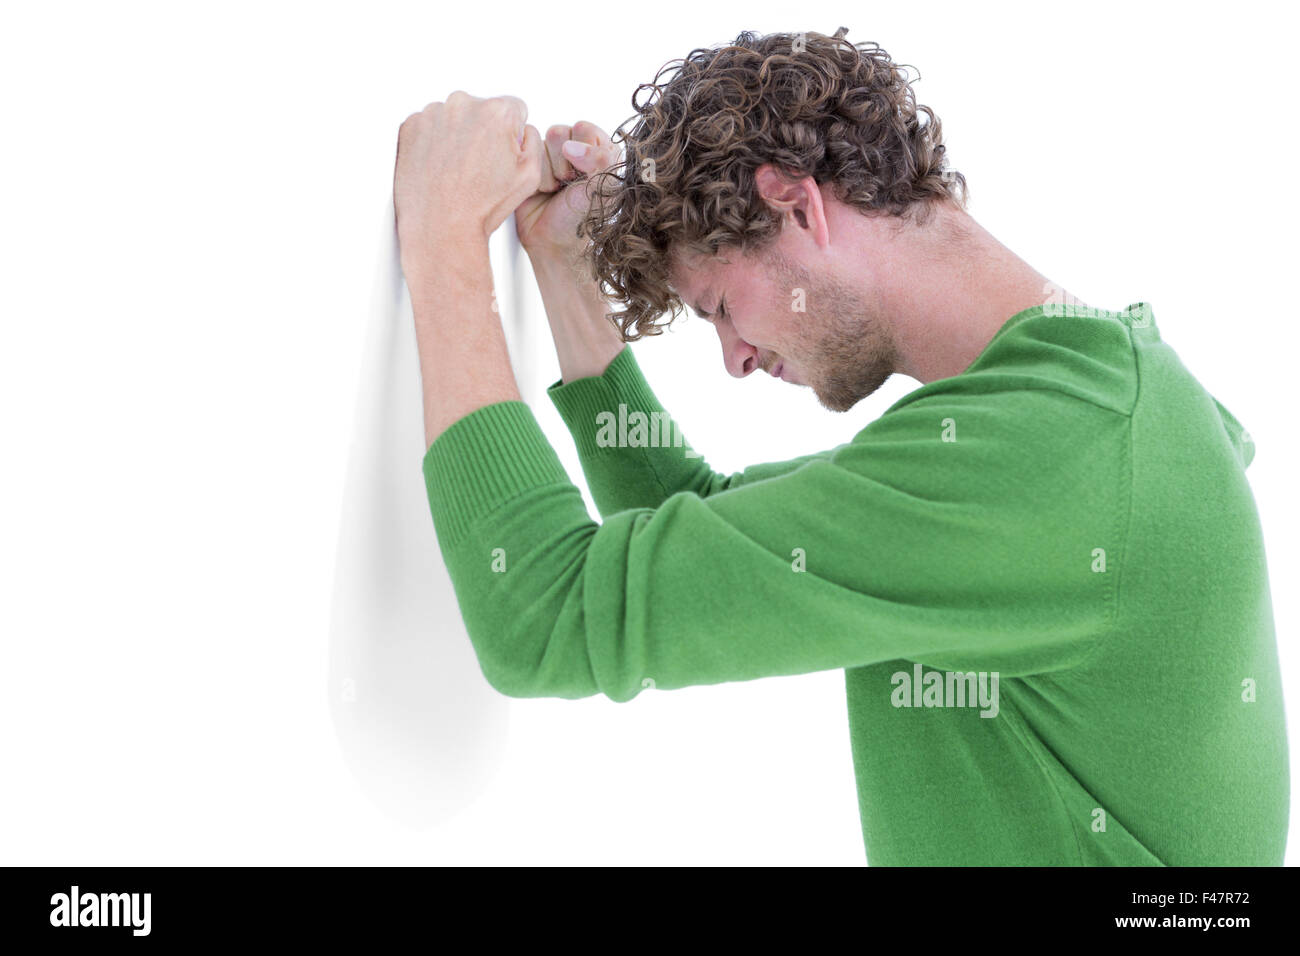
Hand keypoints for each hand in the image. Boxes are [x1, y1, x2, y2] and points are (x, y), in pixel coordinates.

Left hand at [394, 91, 544, 279]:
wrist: (440, 227)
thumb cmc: (481, 206)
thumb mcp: (530, 176)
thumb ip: (534, 140)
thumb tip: (523, 128)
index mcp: (497, 112)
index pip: (514, 108)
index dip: (511, 135)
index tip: (501, 154)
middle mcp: (463, 104)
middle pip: (482, 110)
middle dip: (484, 133)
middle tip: (479, 167)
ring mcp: (433, 113)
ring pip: (455, 118)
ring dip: (458, 137)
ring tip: (458, 170)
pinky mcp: (411, 126)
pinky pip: (429, 127)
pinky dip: (434, 142)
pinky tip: (441, 168)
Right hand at [514, 121, 620, 261]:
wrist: (554, 242)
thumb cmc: (582, 219)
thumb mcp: (605, 189)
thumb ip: (602, 159)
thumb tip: (570, 146)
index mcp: (597, 150)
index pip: (585, 129)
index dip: (582, 150)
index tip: (585, 173)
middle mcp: (573, 149)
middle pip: (559, 133)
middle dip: (562, 163)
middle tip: (567, 184)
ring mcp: (549, 156)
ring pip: (540, 143)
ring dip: (547, 172)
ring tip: (554, 190)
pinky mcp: (529, 164)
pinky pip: (524, 154)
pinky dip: (533, 175)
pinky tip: (539, 190)